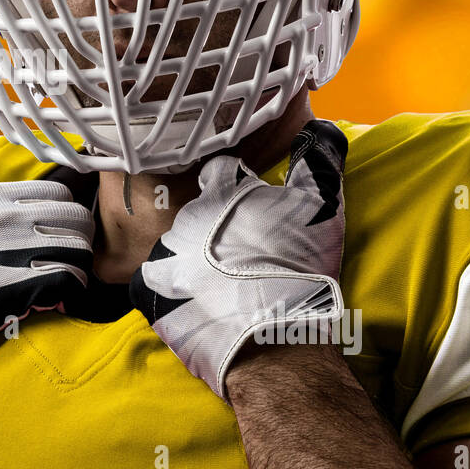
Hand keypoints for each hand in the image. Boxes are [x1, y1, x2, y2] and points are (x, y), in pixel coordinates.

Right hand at [0, 130, 93, 396]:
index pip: (59, 192)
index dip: (62, 214)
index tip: (52, 234)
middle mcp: (6, 219)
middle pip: (77, 219)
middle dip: (78, 239)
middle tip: (63, 259)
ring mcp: (14, 255)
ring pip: (80, 251)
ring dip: (77, 267)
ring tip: (59, 282)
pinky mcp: (17, 292)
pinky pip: (69, 283)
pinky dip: (68, 292)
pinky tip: (51, 301)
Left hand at [129, 119, 347, 400]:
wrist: (271, 341)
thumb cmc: (300, 272)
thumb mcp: (322, 208)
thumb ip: (319, 160)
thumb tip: (319, 127)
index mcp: (221, 191)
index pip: (220, 172)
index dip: (237, 187)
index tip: (251, 207)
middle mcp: (184, 216)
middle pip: (197, 213)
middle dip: (216, 229)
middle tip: (243, 257)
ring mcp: (162, 253)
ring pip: (175, 246)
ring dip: (193, 261)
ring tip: (223, 286)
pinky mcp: (147, 291)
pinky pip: (153, 282)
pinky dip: (172, 291)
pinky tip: (198, 303)